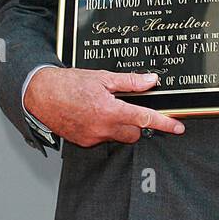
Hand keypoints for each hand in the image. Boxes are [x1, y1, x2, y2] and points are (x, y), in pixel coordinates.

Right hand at [25, 67, 184, 145]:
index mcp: (110, 111)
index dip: (165, 123)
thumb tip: (150, 81)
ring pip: (119, 137)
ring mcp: (93, 137)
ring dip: (119, 126)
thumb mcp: (102, 77)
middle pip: (134, 133)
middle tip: (126, 108)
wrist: (39, 94)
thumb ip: (129, 82)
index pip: (145, 119)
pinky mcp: (84, 142)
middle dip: (136, 123)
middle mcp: (103, 128)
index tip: (178, 127)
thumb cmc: (68, 84)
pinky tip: (93, 116)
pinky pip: (103, 139)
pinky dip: (104, 129)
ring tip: (105, 109)